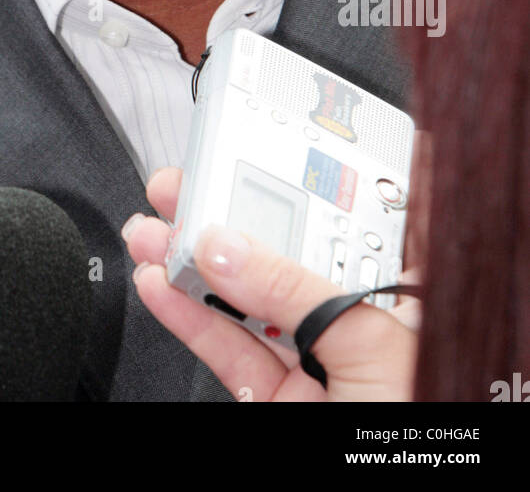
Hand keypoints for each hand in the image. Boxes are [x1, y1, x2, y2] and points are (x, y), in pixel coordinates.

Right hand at [123, 167, 418, 401]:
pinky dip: (186, 316)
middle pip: (286, 249)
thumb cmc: (425, 434)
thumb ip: (293, 292)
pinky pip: (227, 348)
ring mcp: (320, 363)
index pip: (355, 214)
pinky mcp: (281, 400)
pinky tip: (158, 283)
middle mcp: (365, 322)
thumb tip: (223, 246)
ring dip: (189, 260)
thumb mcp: (371, 350)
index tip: (253, 141)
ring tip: (149, 227)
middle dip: (227, 212)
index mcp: (411, 296)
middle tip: (181, 181)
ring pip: (245, 298)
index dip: (303, 174)